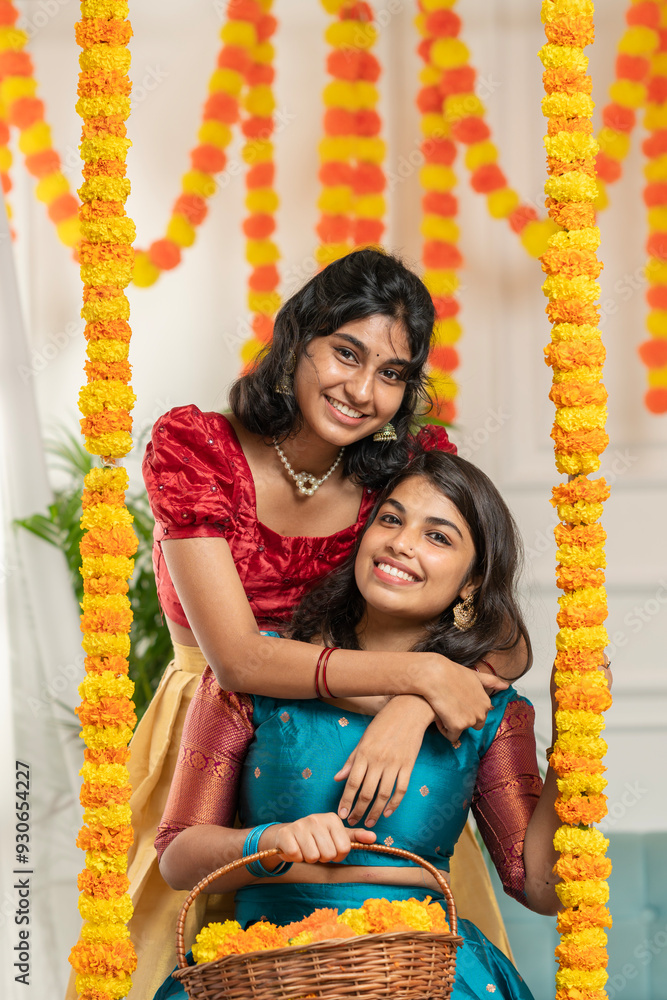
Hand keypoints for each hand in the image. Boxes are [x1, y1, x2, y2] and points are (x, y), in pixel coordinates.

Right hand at [263, 813, 375, 863]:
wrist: (288, 834)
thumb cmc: (316, 836)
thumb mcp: (336, 835)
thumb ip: (355, 837)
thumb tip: (374, 838)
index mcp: (332, 818)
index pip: (344, 848)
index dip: (337, 855)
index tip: (330, 848)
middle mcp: (316, 819)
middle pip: (328, 854)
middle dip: (322, 857)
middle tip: (316, 849)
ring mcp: (300, 825)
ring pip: (312, 857)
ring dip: (308, 858)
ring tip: (305, 848)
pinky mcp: (286, 834)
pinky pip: (296, 856)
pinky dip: (295, 858)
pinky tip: (295, 849)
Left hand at [334, 696, 434, 826]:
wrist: (409, 710)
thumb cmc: (383, 724)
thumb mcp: (363, 739)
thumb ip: (352, 761)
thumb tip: (338, 779)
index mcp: (364, 753)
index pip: (352, 783)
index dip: (346, 801)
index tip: (341, 814)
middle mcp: (378, 760)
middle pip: (367, 793)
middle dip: (358, 811)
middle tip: (353, 823)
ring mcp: (395, 764)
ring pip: (383, 794)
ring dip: (375, 812)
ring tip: (369, 822)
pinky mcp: (408, 765)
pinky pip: (401, 789)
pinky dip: (395, 803)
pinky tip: (388, 812)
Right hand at [418, 654, 493, 742]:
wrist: (435, 675)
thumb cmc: (452, 673)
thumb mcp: (474, 676)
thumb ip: (491, 682)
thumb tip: (506, 686)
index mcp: (486, 702)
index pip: (478, 715)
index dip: (464, 709)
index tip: (455, 700)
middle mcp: (481, 713)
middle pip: (472, 725)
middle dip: (460, 719)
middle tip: (449, 706)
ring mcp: (470, 720)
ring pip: (460, 730)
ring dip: (451, 724)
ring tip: (442, 708)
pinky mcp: (458, 726)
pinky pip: (451, 736)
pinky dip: (444, 729)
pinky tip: (439, 715)